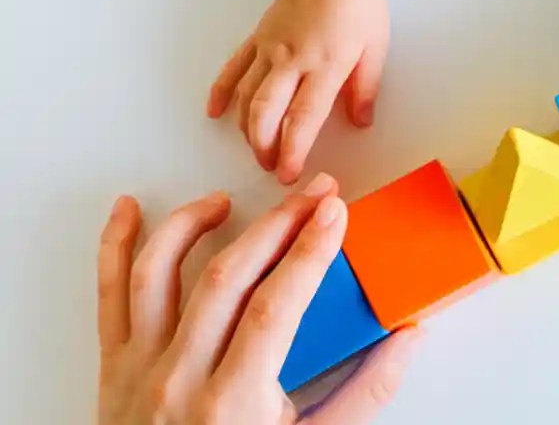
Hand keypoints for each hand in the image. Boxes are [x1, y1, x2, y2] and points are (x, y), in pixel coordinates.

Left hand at [96, 174, 420, 424]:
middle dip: (276, 226)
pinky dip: (114, 246)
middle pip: (227, 278)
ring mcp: (139, 371)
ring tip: (229, 201)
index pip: (276, 306)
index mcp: (233, 405)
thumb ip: (364, 395)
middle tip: (312, 198)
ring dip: (194, 224)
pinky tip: (130, 211)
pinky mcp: (113, 369)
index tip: (334, 214)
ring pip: (158, 274)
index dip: (309, 252)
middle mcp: (178, 382)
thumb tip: (407, 340)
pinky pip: (109, 296)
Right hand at [207, 0, 388, 183]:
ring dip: (246, 128)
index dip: (292, 151)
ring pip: (246, 96)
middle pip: (265, 113)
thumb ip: (365, 89)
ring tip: (254, 149)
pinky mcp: (258, 40)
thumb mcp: (376, 48)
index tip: (288, 173)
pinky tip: (216, 114)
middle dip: (262, 146)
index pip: (302, 119)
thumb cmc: (358, 4)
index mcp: (325, 66)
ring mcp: (270, 50)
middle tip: (270, 167)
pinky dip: (222, 93)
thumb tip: (361, 122)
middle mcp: (292, 61)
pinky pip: (233, 69)